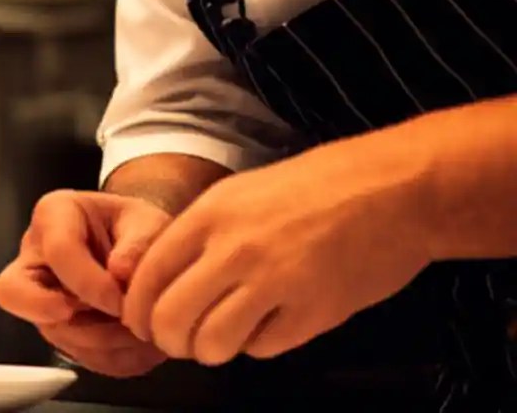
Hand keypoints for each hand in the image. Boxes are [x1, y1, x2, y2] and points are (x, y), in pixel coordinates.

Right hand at [0, 190, 172, 377]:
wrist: (139, 246)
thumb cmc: (135, 227)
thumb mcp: (147, 219)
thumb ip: (139, 240)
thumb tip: (120, 271)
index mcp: (54, 216)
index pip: (57, 251)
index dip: (90, 284)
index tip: (122, 299)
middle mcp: (36, 257)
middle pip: (13, 292)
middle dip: (59, 316)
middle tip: (103, 317)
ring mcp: (41, 296)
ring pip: (51, 331)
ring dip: (102, 341)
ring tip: (140, 329)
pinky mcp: (56, 327)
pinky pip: (75, 354)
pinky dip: (110, 356)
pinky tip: (136, 341)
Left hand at [121, 140, 429, 366]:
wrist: (395, 189)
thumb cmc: (321, 185)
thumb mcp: (242, 192)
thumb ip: (198, 233)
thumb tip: (159, 277)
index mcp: (211, 215)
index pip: (148, 277)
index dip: (138, 310)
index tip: (142, 322)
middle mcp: (236, 249)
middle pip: (171, 319)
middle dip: (168, 339)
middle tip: (179, 340)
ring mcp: (275, 283)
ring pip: (212, 344)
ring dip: (210, 349)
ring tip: (222, 336)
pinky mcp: (314, 314)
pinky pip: (262, 348)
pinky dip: (258, 344)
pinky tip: (268, 324)